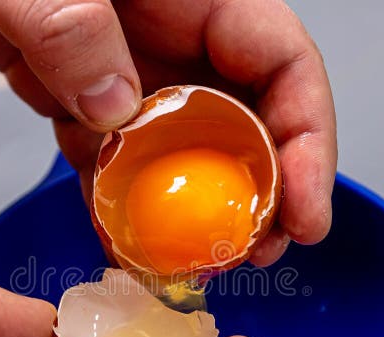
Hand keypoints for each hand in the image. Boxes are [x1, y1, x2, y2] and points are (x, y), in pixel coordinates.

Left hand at [0, 0, 336, 264]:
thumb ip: (76, 26)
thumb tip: (117, 109)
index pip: (283, 64)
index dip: (307, 141)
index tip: (304, 210)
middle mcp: (171, 37)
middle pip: (246, 119)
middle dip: (260, 192)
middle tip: (254, 251)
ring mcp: (127, 70)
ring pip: (180, 151)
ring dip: (187, 212)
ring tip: (189, 264)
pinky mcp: (81, 95)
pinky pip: (113, 158)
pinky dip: (117, 201)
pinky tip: (120, 240)